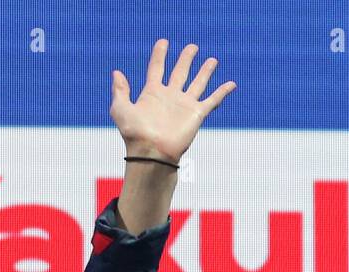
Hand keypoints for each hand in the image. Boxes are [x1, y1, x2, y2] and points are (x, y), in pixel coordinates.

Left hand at [110, 39, 235, 162]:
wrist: (151, 152)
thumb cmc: (135, 134)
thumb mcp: (121, 110)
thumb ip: (120, 91)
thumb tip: (116, 73)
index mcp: (152, 93)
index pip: (156, 68)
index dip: (159, 54)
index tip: (163, 42)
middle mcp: (170, 96)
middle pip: (180, 72)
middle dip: (186, 59)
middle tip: (192, 47)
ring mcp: (184, 105)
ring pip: (198, 83)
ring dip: (205, 71)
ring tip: (212, 60)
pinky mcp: (197, 114)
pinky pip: (213, 100)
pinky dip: (222, 92)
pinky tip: (231, 84)